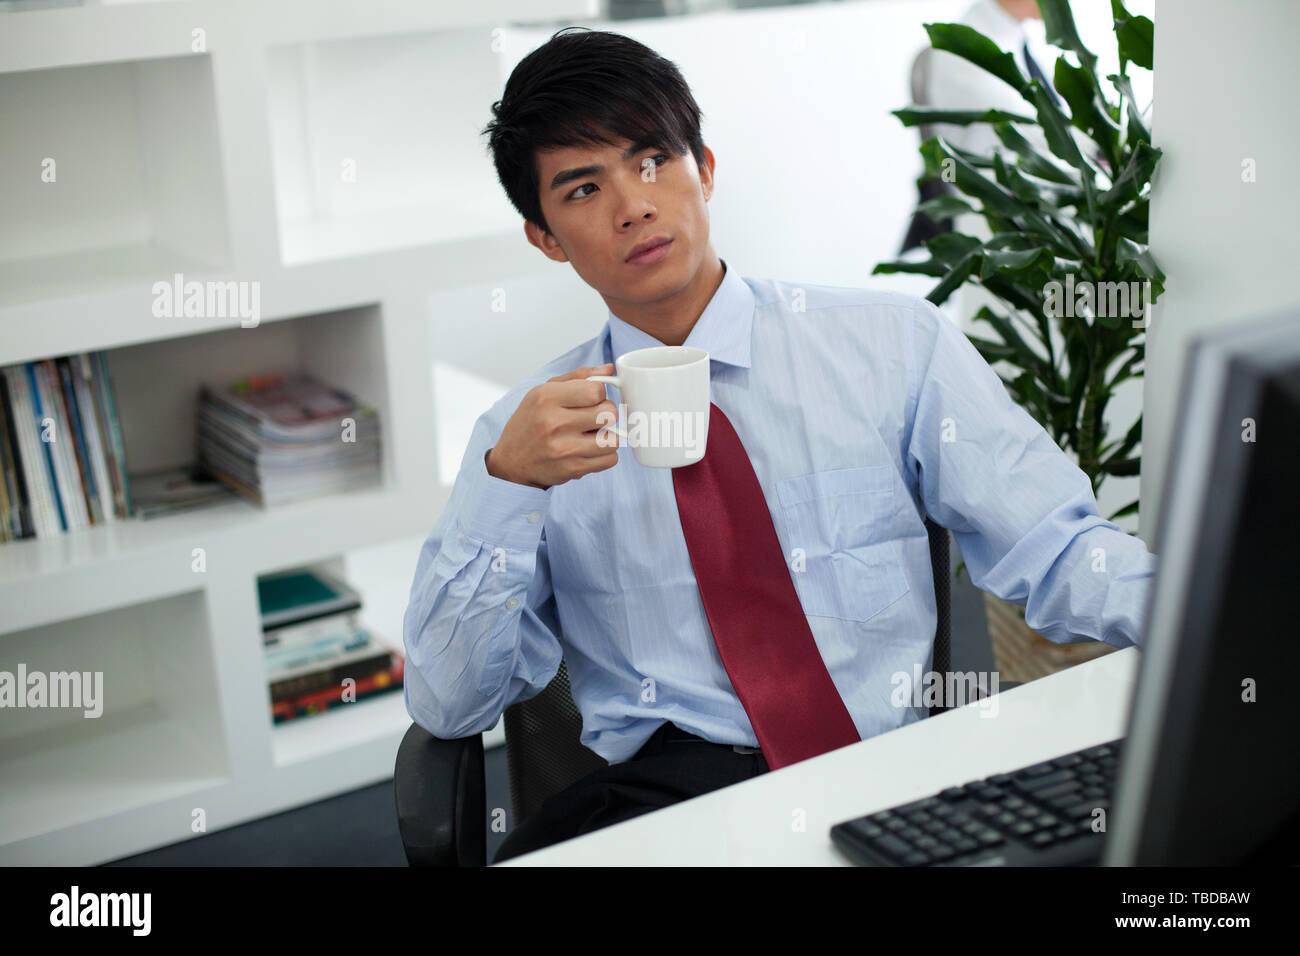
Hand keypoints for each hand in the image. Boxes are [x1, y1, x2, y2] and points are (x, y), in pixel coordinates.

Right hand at [485, 364, 619, 488]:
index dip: (599, 394)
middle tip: (592, 418)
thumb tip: (609, 369)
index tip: (590, 400)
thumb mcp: (544, 392)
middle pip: (609, 413)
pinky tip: (589, 450)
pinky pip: (610, 459)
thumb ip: (578, 377)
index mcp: (547, 398)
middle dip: (605, 414)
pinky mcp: (573, 469)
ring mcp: (564, 448)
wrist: (511, 462)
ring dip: (607, 437)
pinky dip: (604, 455)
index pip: (596, 391)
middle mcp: (555, 423)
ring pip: (613, 439)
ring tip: (591, 435)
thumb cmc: (530, 423)